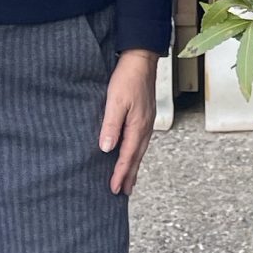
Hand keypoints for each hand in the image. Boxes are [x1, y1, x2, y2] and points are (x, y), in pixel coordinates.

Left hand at [99, 49, 160, 194]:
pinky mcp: (144, 116)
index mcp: (138, 126)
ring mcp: (146, 122)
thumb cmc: (127, 78)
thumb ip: (111, 125)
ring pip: (139, 150)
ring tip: (129, 180)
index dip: (120, 174)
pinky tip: (132, 153)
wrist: (141, 59)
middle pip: (136, 157)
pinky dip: (135, 153)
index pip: (127, 156)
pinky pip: (140, 141)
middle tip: (123, 192)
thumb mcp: (115, 101)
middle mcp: (145, 127)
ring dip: (133, 166)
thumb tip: (106, 149)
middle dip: (129, 175)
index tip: (114, 189)